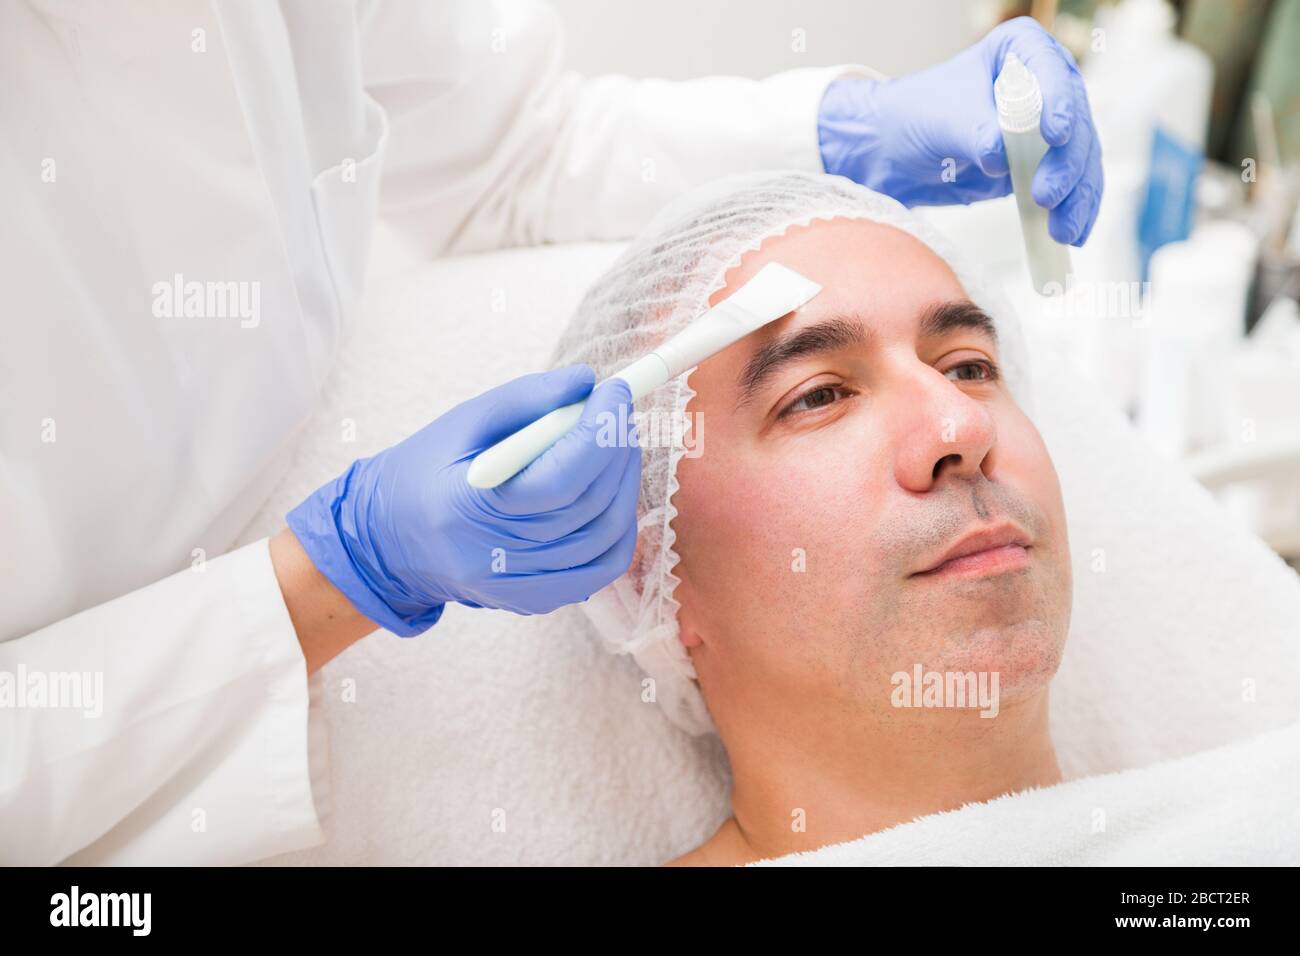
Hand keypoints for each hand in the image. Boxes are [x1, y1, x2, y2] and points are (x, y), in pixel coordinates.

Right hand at [286, 365, 640, 635]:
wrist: (387, 541)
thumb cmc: (424, 470)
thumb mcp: (462, 422)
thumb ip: (524, 398)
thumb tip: (587, 381)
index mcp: (467, 510)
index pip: (558, 480)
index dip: (599, 434)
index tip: (617, 393)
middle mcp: (493, 558)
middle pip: (588, 507)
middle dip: (616, 450)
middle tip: (619, 414)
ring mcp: (516, 588)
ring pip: (603, 537)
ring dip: (624, 484)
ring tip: (616, 446)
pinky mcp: (534, 600)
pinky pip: (600, 568)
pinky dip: (620, 527)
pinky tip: (614, 493)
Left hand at [818, 16, 1101, 245]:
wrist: (897, 150)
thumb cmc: (916, 117)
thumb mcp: (943, 119)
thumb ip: (975, 132)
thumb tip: (1001, 157)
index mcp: (1020, 50)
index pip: (1052, 72)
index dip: (1059, 102)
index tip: (1053, 134)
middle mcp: (1046, 82)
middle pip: (1076, 122)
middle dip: (1067, 164)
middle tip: (1046, 195)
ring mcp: (1049, 125)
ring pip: (1081, 159)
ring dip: (1076, 197)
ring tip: (1063, 231)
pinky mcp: (1046, 163)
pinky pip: (1072, 185)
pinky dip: (1074, 209)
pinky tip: (1072, 233)